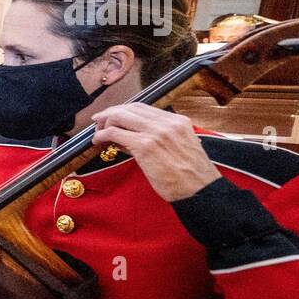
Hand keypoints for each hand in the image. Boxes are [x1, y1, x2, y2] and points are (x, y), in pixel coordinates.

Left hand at [91, 103, 219, 201]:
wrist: (201, 191)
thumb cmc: (190, 176)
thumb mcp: (179, 148)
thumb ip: (157, 138)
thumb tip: (126, 136)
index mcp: (178, 121)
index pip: (142, 107)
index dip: (123, 110)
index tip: (111, 116)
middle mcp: (167, 123)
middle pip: (129, 108)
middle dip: (110, 113)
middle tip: (98, 122)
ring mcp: (156, 133)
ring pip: (120, 117)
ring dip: (104, 124)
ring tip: (98, 134)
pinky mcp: (145, 146)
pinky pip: (115, 133)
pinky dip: (102, 135)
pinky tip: (98, 141)